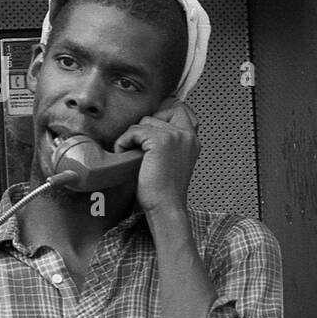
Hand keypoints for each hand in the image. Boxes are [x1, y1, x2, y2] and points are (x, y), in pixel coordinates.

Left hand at [113, 97, 200, 215]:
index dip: (163, 114)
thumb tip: (146, 124)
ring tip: (133, 157)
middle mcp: (187, 135)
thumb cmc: (163, 191)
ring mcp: (175, 136)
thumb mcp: (170, 161)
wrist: (165, 207)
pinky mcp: (161, 140)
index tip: (150, 131)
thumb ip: (167, 141)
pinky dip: (124, 143)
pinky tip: (127, 158)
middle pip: (160, 112)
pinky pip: (133, 131)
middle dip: (145, 126)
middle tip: (140, 146)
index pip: (181, 109)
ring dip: (132, 137)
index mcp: (192, 140)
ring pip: (144, 121)